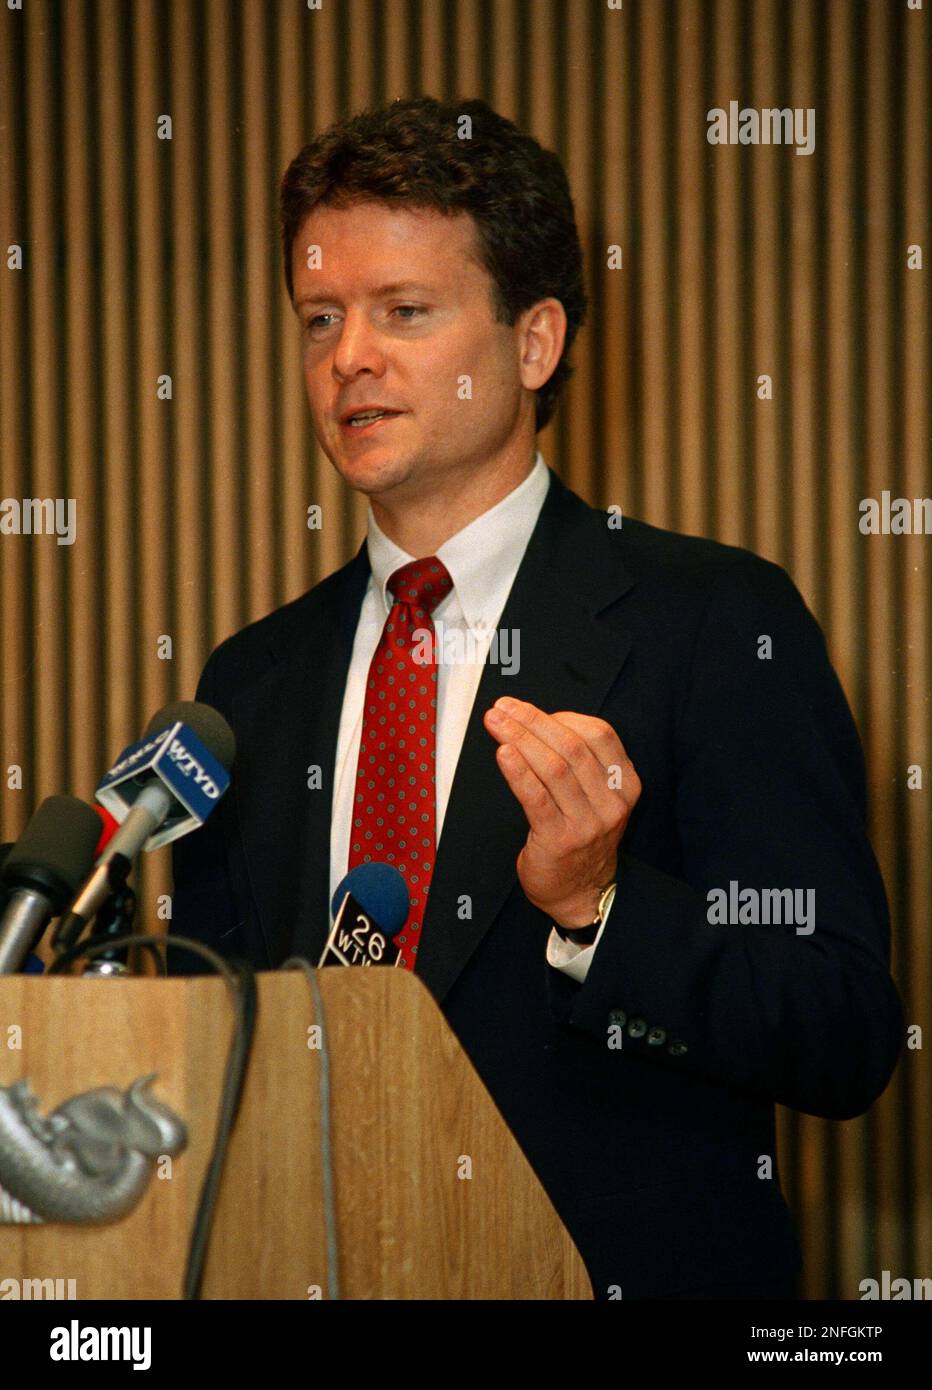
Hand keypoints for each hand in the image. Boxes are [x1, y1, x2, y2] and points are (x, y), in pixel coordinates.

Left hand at [482, 696, 640, 927]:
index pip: (599, 734)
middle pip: (572, 747)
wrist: (580, 893)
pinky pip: (537, 797)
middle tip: (503, 708)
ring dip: (519, 738)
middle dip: (532, 721)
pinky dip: (518, 771)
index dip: (562, 716)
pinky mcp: (559, 840)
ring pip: (554, 767)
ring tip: (495, 723)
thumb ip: (581, 763)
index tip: (527, 709)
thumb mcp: (597, 798)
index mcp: (625, 784)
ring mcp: (587, 823)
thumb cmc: (581, 838)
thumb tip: (538, 722)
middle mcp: (612, 803)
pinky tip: (502, 753)